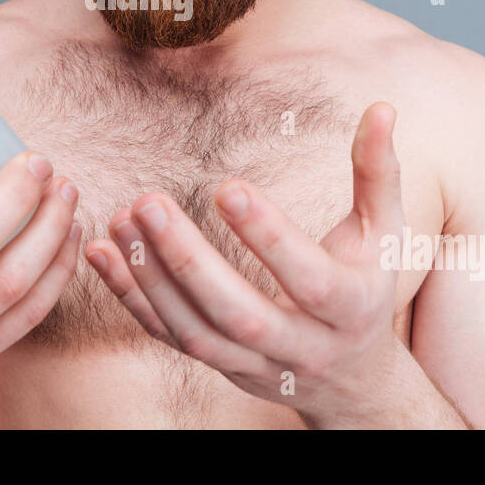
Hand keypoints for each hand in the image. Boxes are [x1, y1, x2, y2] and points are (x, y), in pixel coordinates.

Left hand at [84, 101, 404, 427]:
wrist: (353, 377)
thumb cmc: (367, 285)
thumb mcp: (384, 233)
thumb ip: (379, 172)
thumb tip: (382, 107)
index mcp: (350, 307)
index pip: (308, 278)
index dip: (268, 237)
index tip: (226, 185)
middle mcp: (303, 346)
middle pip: (240, 315)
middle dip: (189, 262)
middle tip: (148, 202)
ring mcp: (257, 364)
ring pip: (197, 334)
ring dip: (152, 279)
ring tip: (122, 220)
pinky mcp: (221, 368)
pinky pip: (168, 339)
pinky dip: (131, 300)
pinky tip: (100, 253)